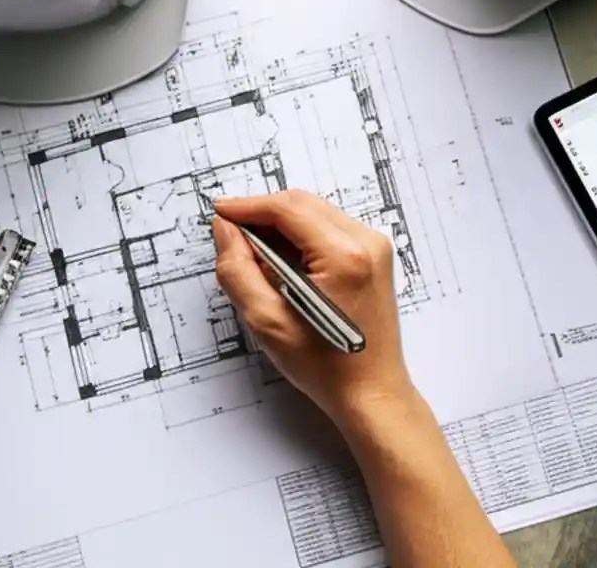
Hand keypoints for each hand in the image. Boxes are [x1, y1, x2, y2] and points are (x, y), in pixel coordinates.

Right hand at [212, 190, 414, 426]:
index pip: (287, 209)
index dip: (248, 207)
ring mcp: (374, 248)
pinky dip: (300, 237)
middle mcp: (366, 243)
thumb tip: (226, 231)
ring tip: (255, 255)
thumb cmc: (328, 368)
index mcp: (344, 256)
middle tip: (232, 235)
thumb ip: (238, 270)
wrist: (371, 393)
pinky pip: (329, 229)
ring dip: (281, 225)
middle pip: (302, 204)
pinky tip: (282, 263)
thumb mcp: (267, 322)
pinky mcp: (373, 258)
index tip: (221, 213)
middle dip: (263, 214)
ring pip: (315, 214)